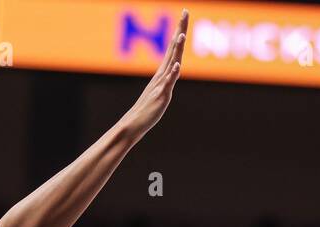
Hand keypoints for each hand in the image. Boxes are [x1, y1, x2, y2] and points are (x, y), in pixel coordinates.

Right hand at [120, 10, 187, 137]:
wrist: (134, 123)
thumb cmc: (147, 109)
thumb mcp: (160, 89)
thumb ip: (167, 78)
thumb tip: (173, 68)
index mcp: (163, 71)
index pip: (173, 46)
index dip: (179, 29)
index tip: (184, 13)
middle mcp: (162, 73)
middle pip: (173, 47)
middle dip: (180, 29)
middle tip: (185, 11)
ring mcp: (161, 83)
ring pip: (171, 62)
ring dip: (176, 49)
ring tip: (182, 34)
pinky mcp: (161, 95)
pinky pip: (167, 83)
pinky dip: (172, 74)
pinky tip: (176, 65)